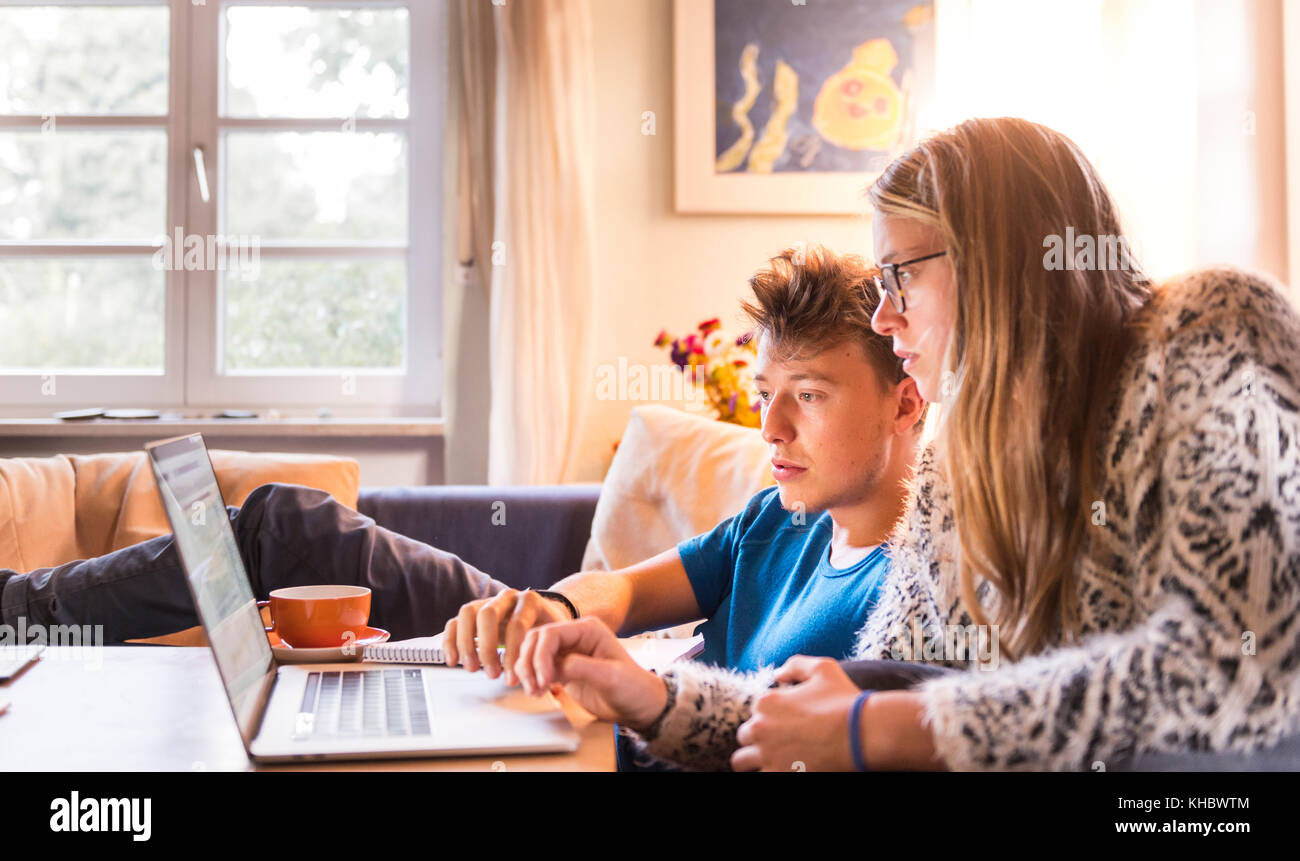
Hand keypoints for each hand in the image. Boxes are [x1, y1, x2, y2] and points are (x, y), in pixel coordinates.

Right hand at [442, 588, 571, 683]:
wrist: (543, 616)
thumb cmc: (549, 631)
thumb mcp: (555, 639)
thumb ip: (548, 655)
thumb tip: (540, 681)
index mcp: (530, 601)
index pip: (516, 625)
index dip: (513, 654)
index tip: (512, 678)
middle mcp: (506, 597)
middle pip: (488, 614)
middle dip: (487, 648)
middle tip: (491, 674)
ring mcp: (487, 602)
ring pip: (467, 613)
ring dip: (466, 643)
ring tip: (472, 669)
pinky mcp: (473, 613)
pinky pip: (455, 622)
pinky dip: (450, 641)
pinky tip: (453, 660)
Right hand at [513, 617, 667, 729]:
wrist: (638, 706)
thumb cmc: (632, 687)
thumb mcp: (611, 677)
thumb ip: (583, 667)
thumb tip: (556, 665)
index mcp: (588, 629)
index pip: (551, 634)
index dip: (541, 656)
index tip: (544, 679)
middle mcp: (575, 637)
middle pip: (536, 640)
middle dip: (529, 663)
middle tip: (533, 687)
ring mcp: (567, 652)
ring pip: (533, 653)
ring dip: (527, 671)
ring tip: (534, 692)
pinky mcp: (562, 669)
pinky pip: (537, 668)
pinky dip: (531, 679)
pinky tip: (536, 692)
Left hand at [731, 656, 860, 771]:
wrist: (863, 735)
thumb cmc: (844, 701)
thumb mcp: (823, 669)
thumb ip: (795, 666)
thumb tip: (778, 675)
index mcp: (766, 702)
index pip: (756, 711)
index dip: (771, 716)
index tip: (789, 722)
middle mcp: (760, 729)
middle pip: (745, 736)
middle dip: (759, 738)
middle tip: (780, 742)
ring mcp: (767, 756)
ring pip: (741, 762)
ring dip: (752, 760)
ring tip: (771, 760)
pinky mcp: (778, 775)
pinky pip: (758, 777)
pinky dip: (768, 772)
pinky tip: (783, 769)